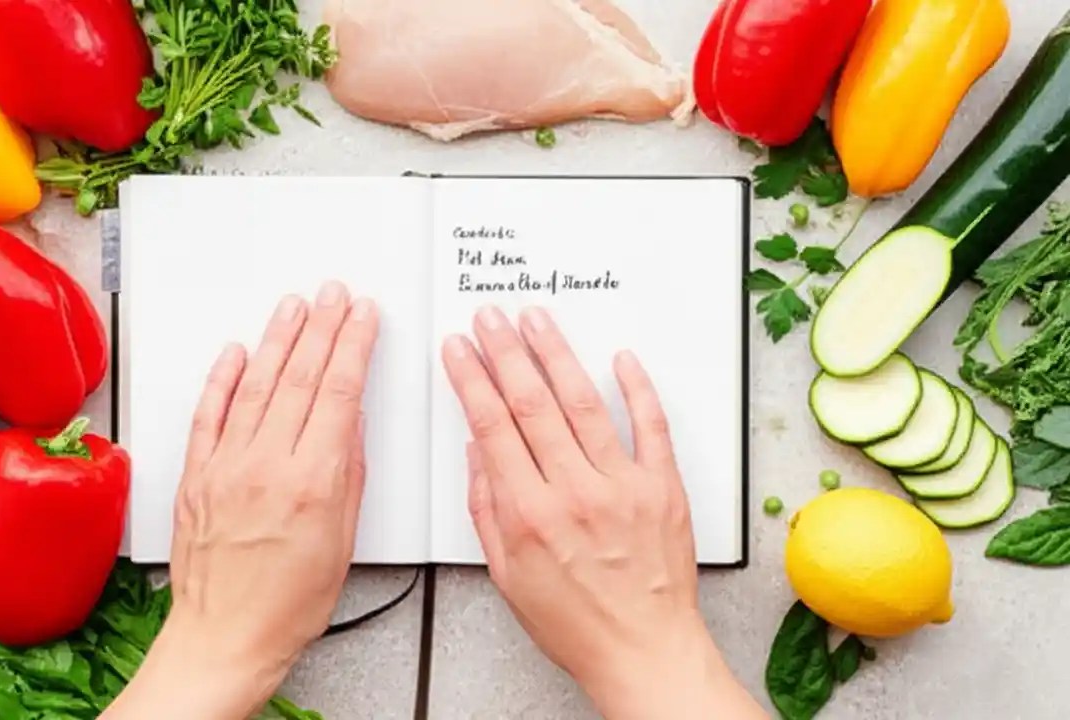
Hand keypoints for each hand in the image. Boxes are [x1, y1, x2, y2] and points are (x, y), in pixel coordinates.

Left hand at [104, 281, 378, 719]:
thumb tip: (349, 424)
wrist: (224, 638)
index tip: (363, 316)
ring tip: (295, 307)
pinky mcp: (196, 475)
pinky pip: (209, 414)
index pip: (338, 392)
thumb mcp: (342, 542)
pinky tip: (237, 351)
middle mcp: (266, 465)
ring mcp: (226, 466)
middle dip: (322, 328)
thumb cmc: (286, 605)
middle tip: (334, 296)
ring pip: (257, 385)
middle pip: (300, 377)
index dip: (353, 346)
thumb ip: (348, 474)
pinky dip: (223, 378)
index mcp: (312, 482)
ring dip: (278, 339)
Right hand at [442, 305, 764, 719]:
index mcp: (530, 515)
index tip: (460, 351)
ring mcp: (622, 485)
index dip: (471, 380)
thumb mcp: (507, 576)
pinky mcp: (661, 487)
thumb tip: (478, 454)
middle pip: (531, 403)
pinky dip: (637, 387)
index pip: (492, 426)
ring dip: (555, 354)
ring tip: (537, 321)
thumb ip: (488, 509)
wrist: (643, 651)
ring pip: (583, 402)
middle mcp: (575, 493)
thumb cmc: (577, 623)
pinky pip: (651, 425)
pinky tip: (621, 358)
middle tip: (490, 319)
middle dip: (504, 352)